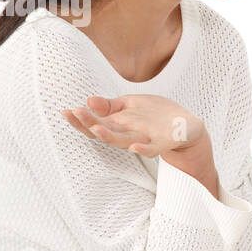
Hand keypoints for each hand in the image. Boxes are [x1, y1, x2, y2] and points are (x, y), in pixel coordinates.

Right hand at [60, 94, 205, 157]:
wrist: (186, 126)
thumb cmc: (155, 115)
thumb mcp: (131, 105)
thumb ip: (110, 106)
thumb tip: (88, 101)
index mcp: (119, 124)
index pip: (95, 123)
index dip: (81, 119)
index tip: (65, 111)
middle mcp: (127, 133)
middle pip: (104, 132)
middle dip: (88, 124)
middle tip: (74, 114)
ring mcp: (144, 140)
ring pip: (122, 141)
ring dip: (109, 137)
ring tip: (97, 130)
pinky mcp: (162, 144)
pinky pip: (151, 149)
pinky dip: (143, 149)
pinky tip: (134, 146)